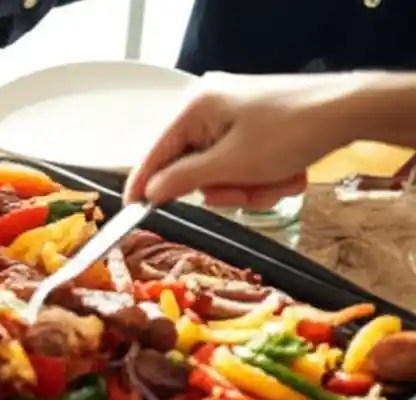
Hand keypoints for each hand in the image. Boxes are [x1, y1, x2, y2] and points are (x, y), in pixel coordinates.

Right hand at [125, 73, 361, 207]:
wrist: (350, 111)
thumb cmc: (291, 132)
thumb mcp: (232, 165)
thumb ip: (183, 180)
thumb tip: (149, 192)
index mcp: (195, 108)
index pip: (155, 153)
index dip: (144, 184)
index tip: (131, 210)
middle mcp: (209, 106)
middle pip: (193, 166)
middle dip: (224, 187)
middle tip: (246, 192)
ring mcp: (232, 114)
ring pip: (221, 170)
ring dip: (248, 186)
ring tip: (276, 182)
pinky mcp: (253, 123)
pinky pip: (241, 162)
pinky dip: (262, 176)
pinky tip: (285, 173)